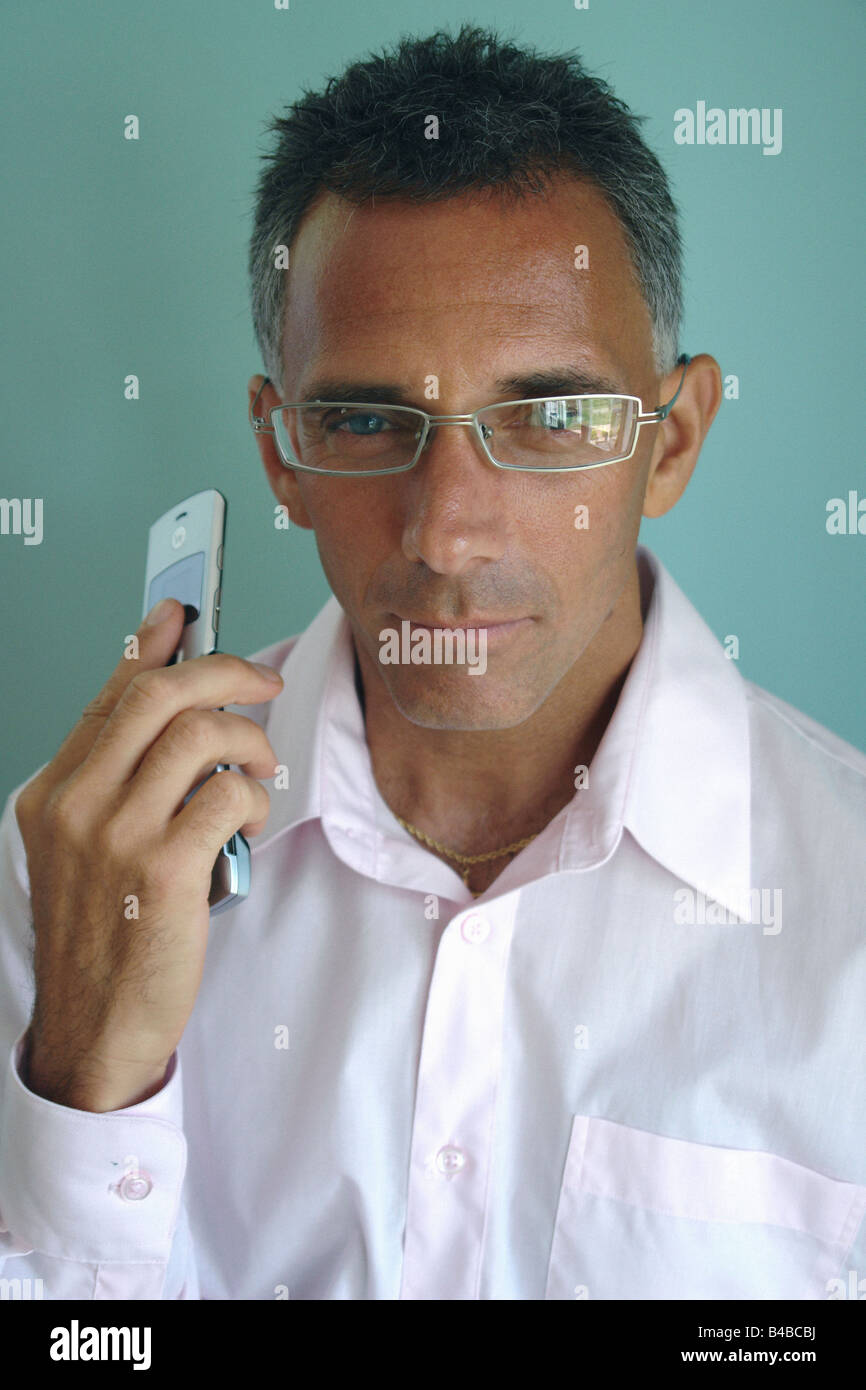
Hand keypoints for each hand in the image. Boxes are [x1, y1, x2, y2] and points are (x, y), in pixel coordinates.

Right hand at [14, 597, 283, 1110]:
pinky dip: (256, 799)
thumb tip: (171, 714)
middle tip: (264, 683)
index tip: (181, 613)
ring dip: (249, 742)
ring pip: (199, 735)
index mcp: (52, 793)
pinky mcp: (164, 869)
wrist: (93, 1028)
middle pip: (157, 694)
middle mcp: (75, 804)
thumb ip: (119, 783)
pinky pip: (230, 795)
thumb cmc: (105, 936)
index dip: (152, 644)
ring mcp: (115, 835)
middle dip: (224, 671)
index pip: (109, 694)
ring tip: (261, 769)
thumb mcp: (86, 851)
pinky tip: (252, 822)